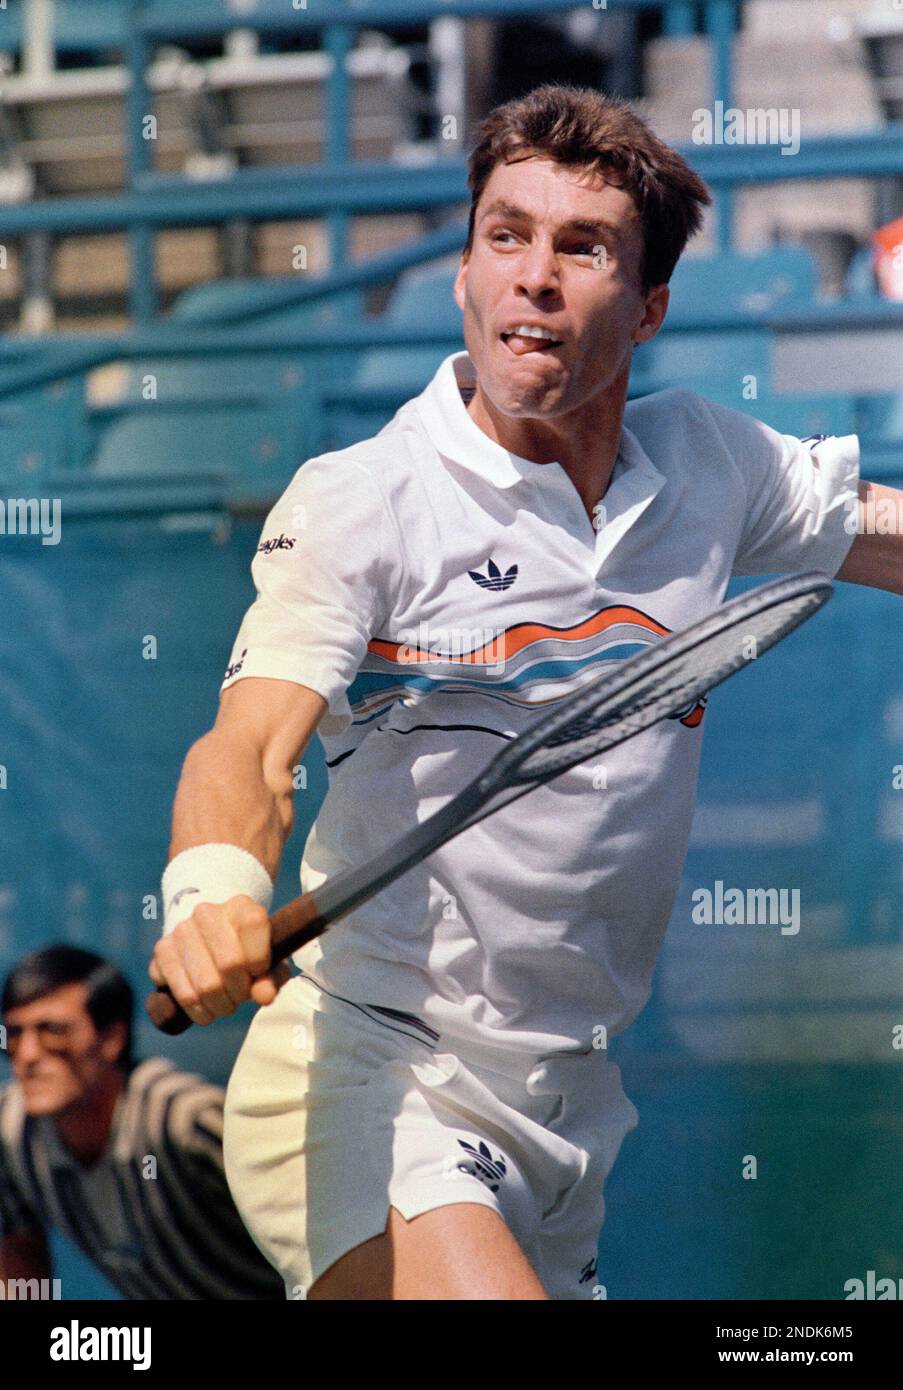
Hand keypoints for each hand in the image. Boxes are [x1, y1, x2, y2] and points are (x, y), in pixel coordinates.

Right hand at [148, 896, 291, 1025]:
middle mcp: (207, 913)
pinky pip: (184, 995)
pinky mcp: (161, 952)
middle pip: (230, 963)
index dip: (260, 959)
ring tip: (226, 1002)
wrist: (209, 942)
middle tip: (241, 995)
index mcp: (240, 906)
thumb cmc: (247, 954)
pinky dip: (199, 1011)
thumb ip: (273, 977)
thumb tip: (264, 996)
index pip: (254, 924)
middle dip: (240, 991)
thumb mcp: (269, 961)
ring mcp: (180, 931)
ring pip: (205, 985)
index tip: (259, 971)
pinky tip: (206, 1006)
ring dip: (221, 1005)